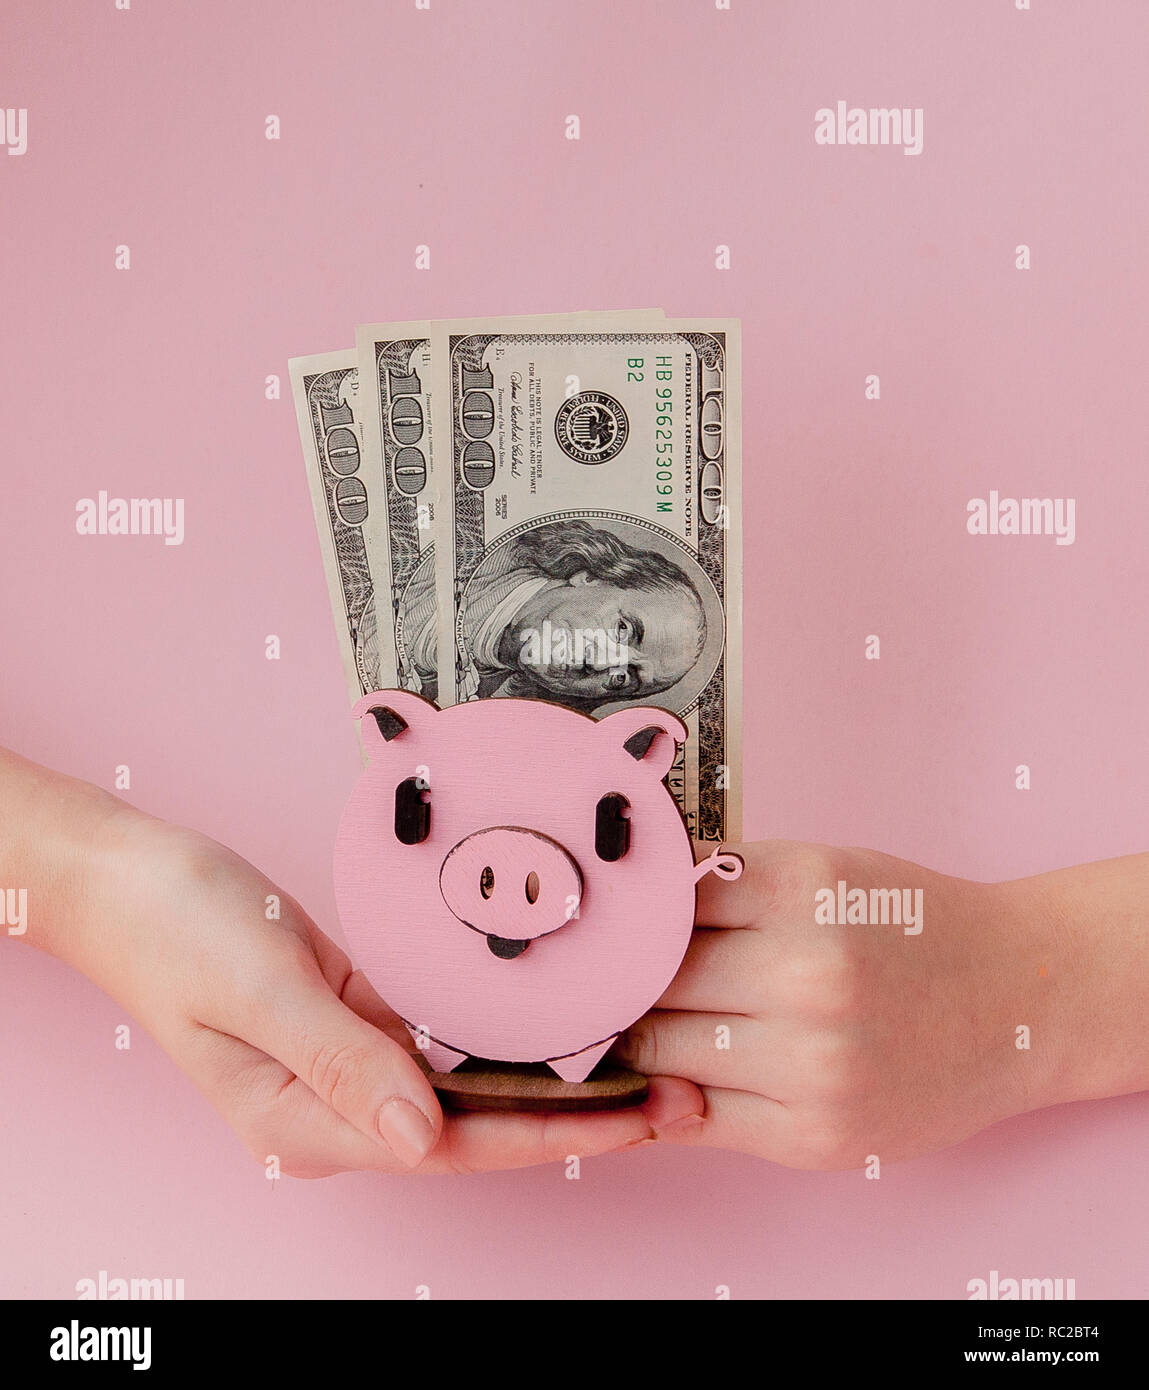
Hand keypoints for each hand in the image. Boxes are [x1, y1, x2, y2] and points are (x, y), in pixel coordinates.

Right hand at [47, 799, 660, 1176]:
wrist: (126, 878)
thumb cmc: (173, 929)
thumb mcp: (256, 990)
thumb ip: (340, 1061)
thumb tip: (425, 1137)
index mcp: (308, 1122)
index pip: (454, 1144)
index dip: (553, 1135)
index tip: (638, 1118)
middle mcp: (340, 1103)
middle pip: (478, 1122)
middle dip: (578, 1113)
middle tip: (676, 1091)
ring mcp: (352, 1060)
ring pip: (472, 1081)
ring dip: (553, 1073)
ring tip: (644, 1060)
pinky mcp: (359, 1016)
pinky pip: (447, 1033)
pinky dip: (506, 1028)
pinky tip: (564, 1015)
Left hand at [616, 840, 1136, 1167]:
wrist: (1019, 998)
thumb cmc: (909, 923)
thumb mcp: (825, 868)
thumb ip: (726, 883)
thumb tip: (621, 907)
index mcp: (804, 888)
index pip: (664, 900)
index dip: (630, 915)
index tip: (607, 922)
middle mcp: (808, 973)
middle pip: (653, 978)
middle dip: (622, 979)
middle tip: (595, 976)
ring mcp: (813, 1063)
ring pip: (660, 1050)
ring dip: (637, 1038)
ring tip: (630, 1020)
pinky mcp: (814, 1135)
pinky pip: (693, 1119)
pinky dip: (663, 1097)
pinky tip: (658, 1074)